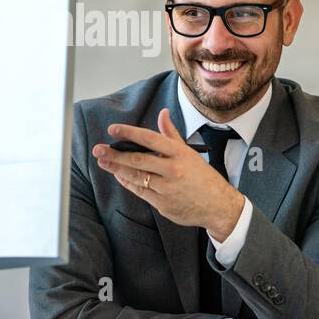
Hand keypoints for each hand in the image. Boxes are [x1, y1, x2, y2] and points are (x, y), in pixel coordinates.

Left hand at [91, 108, 244, 237]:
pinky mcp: (163, 204)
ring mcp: (167, 189)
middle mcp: (173, 170)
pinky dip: (128, 183)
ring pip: (136, 177)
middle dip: (116, 154)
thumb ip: (172, 134)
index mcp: (180, 153)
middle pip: (139, 160)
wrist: (218, 206)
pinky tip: (119, 175)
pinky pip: (140, 192)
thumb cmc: (203, 177)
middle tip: (99, 149)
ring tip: (103, 162)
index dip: (130, 132)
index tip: (113, 129)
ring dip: (117, 168)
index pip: (151, 139)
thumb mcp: (189, 152)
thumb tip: (163, 113)